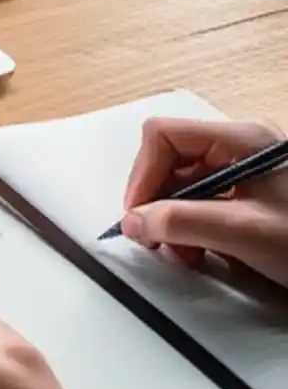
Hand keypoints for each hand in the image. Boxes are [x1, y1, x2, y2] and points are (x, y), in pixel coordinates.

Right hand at [121, 117, 287, 285]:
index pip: (164, 136)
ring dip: (173, 219)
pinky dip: (193, 225)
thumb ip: (182, 223)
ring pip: (184, 182)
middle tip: (156, 239)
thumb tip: (135, 221)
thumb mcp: (244, 233)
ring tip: (185, 252)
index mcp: (242, 138)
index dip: (143, 175)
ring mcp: (248, 168)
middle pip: (171, 160)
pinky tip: (204, 251)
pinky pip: (205, 199)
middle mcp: (242, 146)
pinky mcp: (253, 192)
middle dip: (158, 201)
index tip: (138, 214)